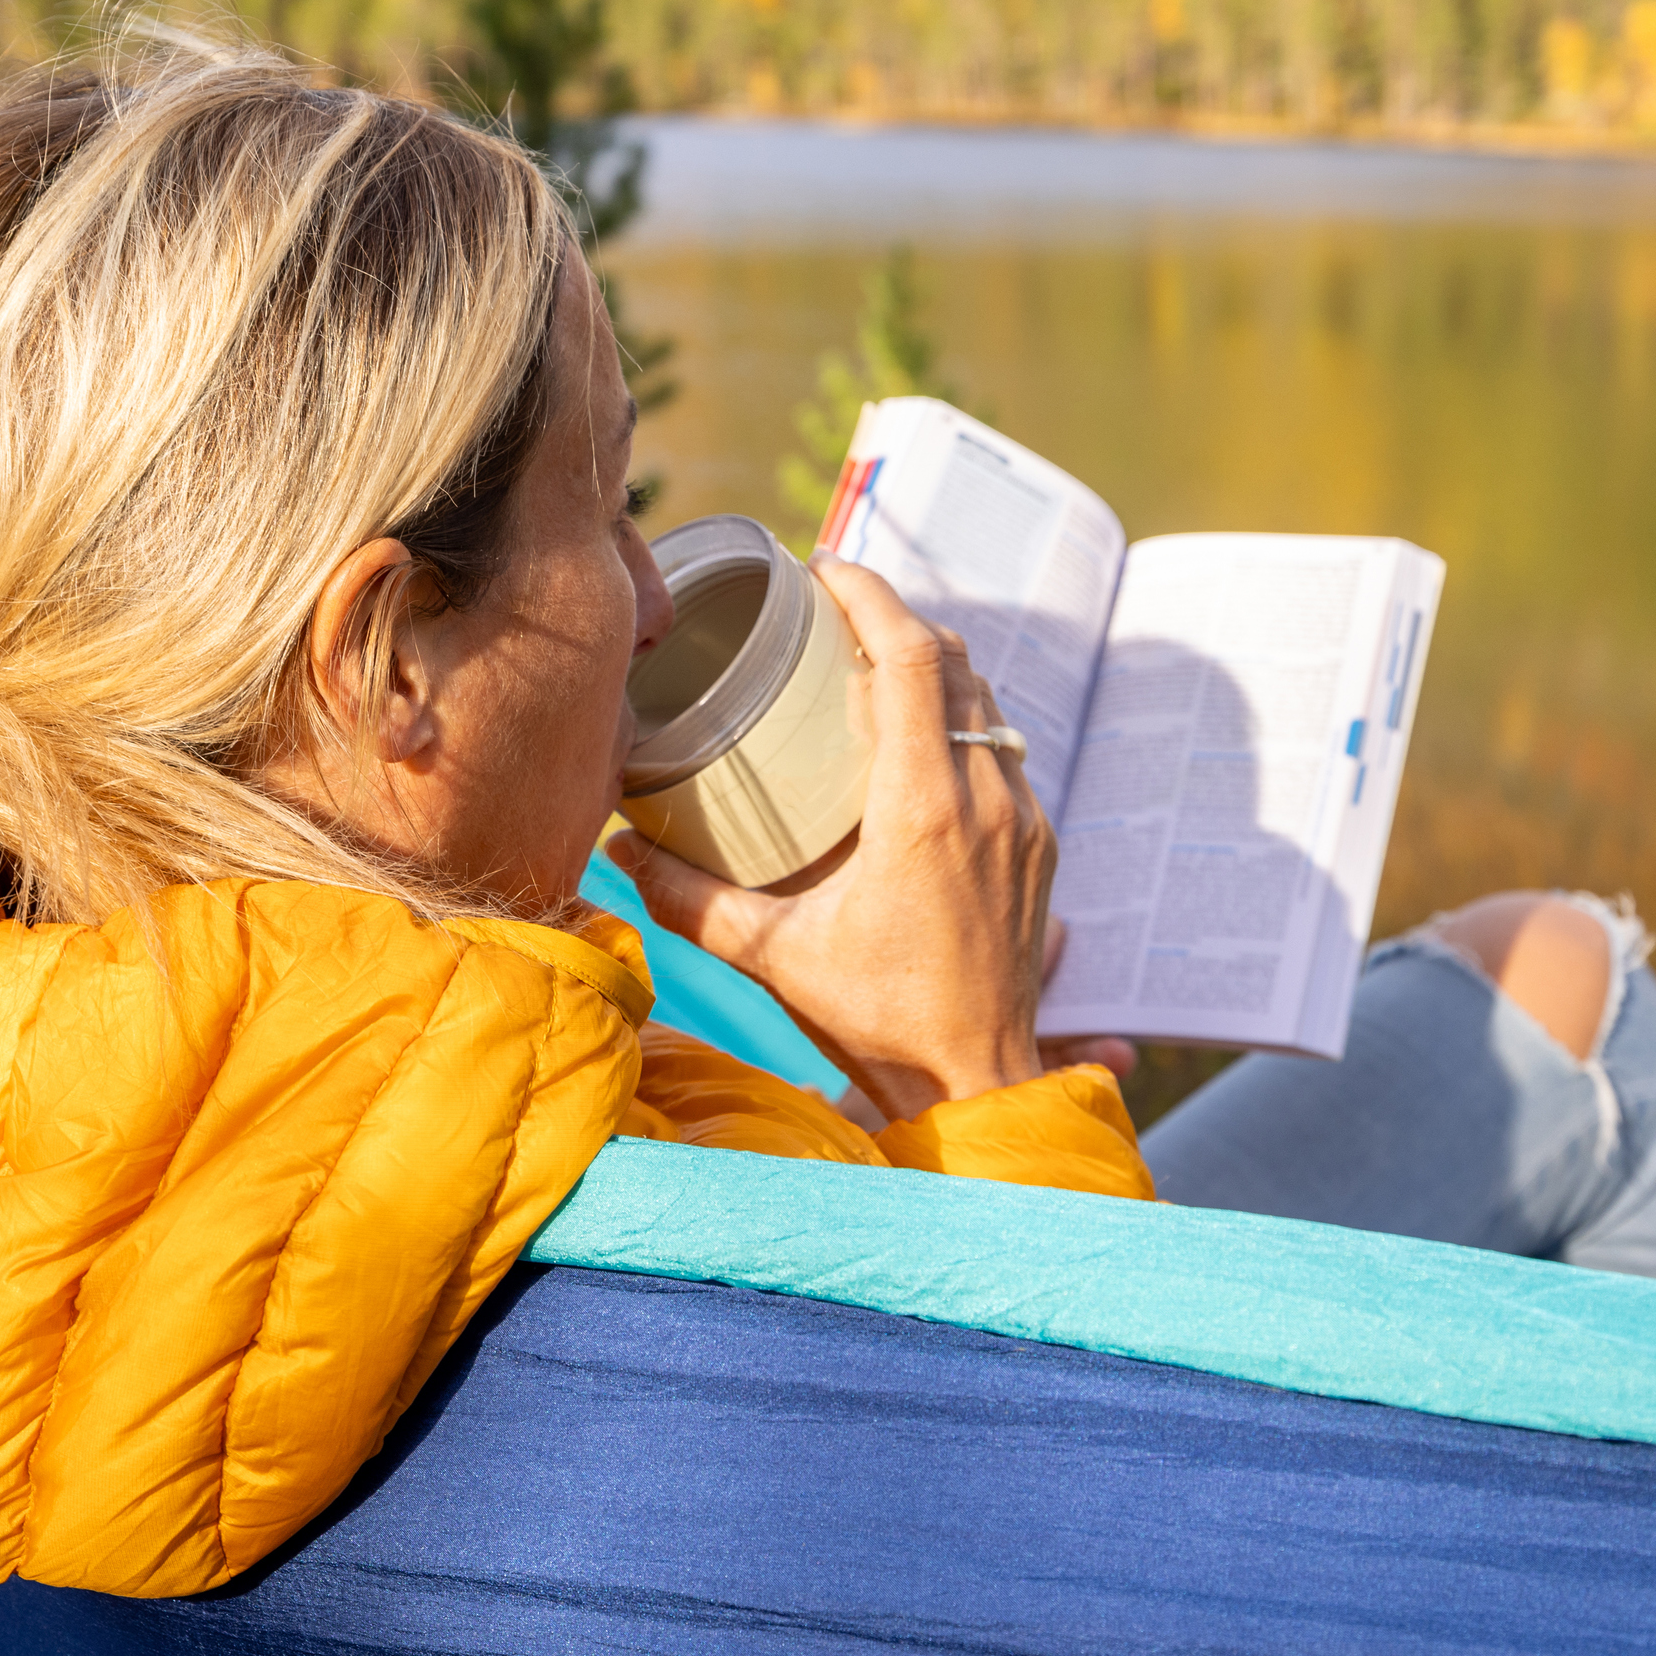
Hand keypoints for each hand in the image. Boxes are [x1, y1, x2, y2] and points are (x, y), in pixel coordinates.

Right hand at [610, 557, 1052, 1123]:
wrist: (976, 1084)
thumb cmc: (877, 1021)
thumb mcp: (772, 957)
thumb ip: (689, 901)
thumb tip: (615, 850)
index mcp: (924, 809)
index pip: (913, 658)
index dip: (873, 596)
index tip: (826, 571)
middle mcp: (987, 800)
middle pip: (955, 663)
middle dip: (897, 619)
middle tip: (834, 611)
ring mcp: (1025, 820)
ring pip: (988, 705)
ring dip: (935, 668)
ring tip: (872, 663)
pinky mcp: (1040, 847)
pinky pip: (1005, 753)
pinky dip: (961, 723)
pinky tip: (918, 741)